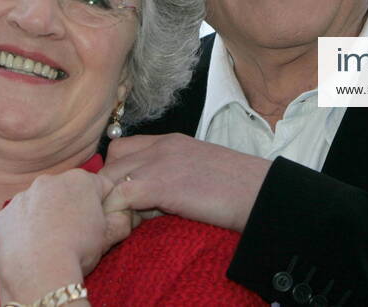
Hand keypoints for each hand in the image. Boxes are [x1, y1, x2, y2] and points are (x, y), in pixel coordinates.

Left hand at [0, 170, 118, 301]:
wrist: (40, 273)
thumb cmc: (78, 251)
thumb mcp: (109, 235)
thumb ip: (121, 219)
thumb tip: (125, 215)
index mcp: (79, 180)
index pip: (100, 187)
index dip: (103, 206)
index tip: (99, 224)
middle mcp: (49, 181)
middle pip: (67, 192)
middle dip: (72, 208)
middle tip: (75, 236)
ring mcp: (22, 197)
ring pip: (40, 204)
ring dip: (46, 217)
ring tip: (51, 244)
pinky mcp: (2, 216)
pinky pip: (17, 220)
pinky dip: (23, 230)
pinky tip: (31, 248)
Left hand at [101, 134, 270, 231]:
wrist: (258, 193)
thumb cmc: (236, 189)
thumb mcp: (196, 171)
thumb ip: (170, 176)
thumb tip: (148, 201)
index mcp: (170, 140)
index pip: (122, 148)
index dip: (118, 174)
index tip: (129, 200)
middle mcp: (159, 146)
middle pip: (110, 162)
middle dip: (111, 189)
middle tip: (128, 215)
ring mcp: (157, 162)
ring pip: (109, 179)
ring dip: (113, 203)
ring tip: (131, 223)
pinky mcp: (159, 184)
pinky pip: (118, 197)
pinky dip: (119, 215)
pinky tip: (135, 228)